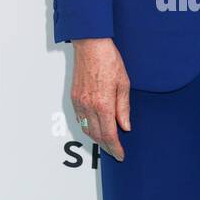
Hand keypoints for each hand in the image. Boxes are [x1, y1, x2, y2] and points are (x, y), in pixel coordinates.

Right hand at [70, 38, 130, 160]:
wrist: (90, 45)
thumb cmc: (108, 60)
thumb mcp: (124, 84)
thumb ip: (123, 108)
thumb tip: (125, 126)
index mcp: (103, 104)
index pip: (109, 135)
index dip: (115, 148)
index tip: (120, 154)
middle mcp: (89, 106)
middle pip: (96, 135)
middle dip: (106, 146)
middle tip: (115, 151)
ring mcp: (79, 102)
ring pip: (86, 129)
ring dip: (96, 139)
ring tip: (107, 142)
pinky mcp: (74, 97)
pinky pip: (80, 119)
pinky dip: (88, 127)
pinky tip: (95, 127)